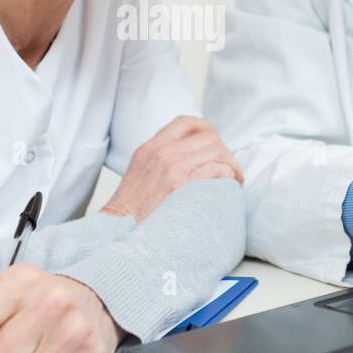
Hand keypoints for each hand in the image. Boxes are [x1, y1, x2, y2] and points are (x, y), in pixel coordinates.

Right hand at [100, 115, 242, 221]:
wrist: (117, 230)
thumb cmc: (130, 210)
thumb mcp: (139, 173)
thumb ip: (160, 160)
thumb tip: (186, 158)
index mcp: (151, 147)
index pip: (186, 122)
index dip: (207, 130)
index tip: (216, 145)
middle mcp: (161, 152)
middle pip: (207, 135)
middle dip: (225, 150)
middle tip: (230, 167)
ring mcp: (171, 167)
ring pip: (215, 150)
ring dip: (231, 163)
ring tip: (234, 178)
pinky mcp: (180, 184)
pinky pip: (215, 168)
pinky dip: (227, 174)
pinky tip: (228, 185)